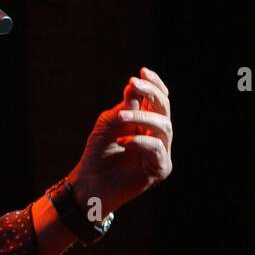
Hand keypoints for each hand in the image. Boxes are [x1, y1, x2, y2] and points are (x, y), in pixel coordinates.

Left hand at [66, 67, 172, 216]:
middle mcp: (157, 135)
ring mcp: (161, 152)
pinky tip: (121, 141)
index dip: (155, 84)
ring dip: (141, 117)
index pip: (159, 99)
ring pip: (163, 126)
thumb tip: (134, 85)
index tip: (142, 71)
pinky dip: (139, 141)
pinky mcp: (160, 169)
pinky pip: (157, 148)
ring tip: (120, 118)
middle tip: (134, 83)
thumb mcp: (109, 123)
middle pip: (165, 109)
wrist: (90, 183)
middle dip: (151, 93)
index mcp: (147, 122)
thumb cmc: (98, 153)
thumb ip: (124, 106)